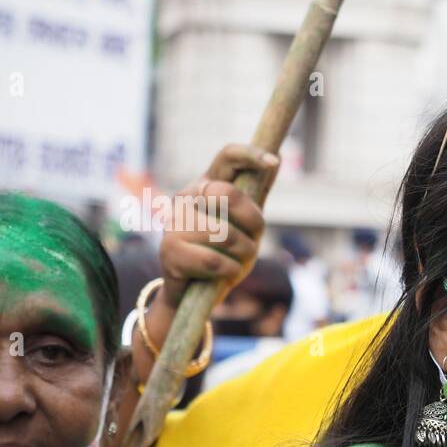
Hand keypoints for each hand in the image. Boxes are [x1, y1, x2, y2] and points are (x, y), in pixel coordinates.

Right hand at [158, 143, 277, 308]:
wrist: (196, 291)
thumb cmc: (226, 253)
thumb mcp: (246, 225)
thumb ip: (256, 196)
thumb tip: (277, 159)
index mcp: (208, 184)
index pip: (228, 157)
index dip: (251, 155)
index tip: (273, 162)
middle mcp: (187, 196)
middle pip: (228, 194)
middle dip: (251, 225)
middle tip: (250, 242)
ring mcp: (174, 221)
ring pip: (225, 234)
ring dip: (243, 254)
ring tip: (235, 261)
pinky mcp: (169, 249)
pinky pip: (215, 261)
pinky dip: (229, 272)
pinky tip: (223, 274)